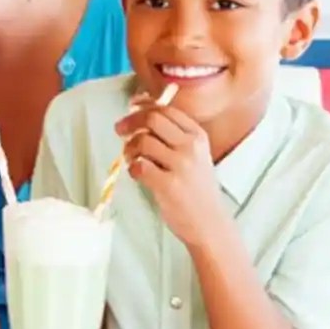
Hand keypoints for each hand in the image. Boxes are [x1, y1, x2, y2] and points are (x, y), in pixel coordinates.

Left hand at [114, 100, 227, 247]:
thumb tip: (139, 113)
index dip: (143, 106)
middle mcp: (191, 147)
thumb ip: (173, 136)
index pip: (166, 110)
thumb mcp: (194, 155)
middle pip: (152, 119)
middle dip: (130, 121)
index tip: (131, 107)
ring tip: (131, 158)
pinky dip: (132, 168)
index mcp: (198, 136)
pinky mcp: (169, 185)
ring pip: (142, 141)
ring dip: (129, 149)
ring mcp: (181, 166)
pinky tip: (137, 174)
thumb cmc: (196, 188)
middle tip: (120, 129)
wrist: (209, 222)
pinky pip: (139, 166)